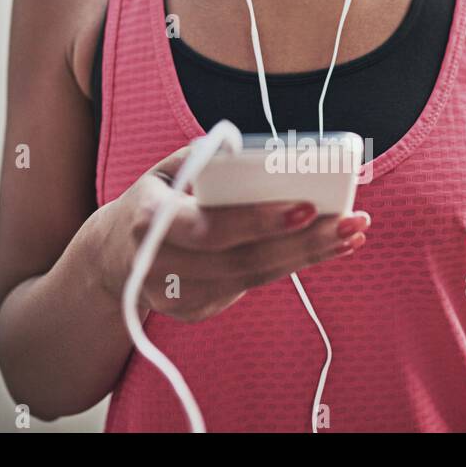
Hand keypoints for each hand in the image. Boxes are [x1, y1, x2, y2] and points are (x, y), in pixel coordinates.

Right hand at [96, 145, 369, 322]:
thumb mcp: (165, 170)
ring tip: (350, 232)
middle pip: (243, 260)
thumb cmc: (154, 199)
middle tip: (351, 221)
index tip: (306, 205)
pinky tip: (321, 249)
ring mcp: (177, 297)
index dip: (259, 220)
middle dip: (303, 241)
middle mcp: (161, 266)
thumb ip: (206, 161)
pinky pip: (248, 287)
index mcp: (150, 221)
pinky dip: (288, 267)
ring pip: (253, 278)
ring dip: (307, 255)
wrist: (114, 254)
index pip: (212, 227)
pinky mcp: (194, 311)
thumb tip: (257, 155)